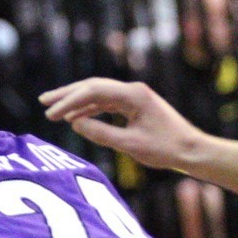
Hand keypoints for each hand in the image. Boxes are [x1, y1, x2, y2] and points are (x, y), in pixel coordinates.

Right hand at [39, 78, 204, 171]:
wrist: (194, 151)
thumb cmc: (167, 149)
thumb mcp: (131, 145)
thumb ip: (101, 133)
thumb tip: (75, 122)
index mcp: (133, 95)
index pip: (93, 92)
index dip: (69, 102)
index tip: (50, 114)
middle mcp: (133, 90)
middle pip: (92, 86)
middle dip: (67, 94)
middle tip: (43, 102)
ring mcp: (134, 97)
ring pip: (98, 93)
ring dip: (76, 101)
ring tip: (54, 110)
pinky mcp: (135, 105)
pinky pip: (107, 103)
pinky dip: (90, 108)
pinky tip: (76, 117)